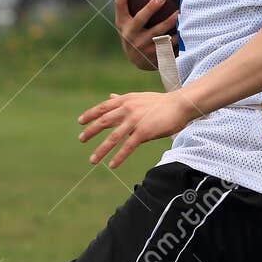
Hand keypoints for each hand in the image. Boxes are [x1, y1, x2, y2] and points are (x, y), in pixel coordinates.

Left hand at [78, 89, 198, 168]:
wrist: (181, 104)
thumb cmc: (162, 102)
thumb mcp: (139, 97)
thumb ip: (123, 99)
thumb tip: (110, 96)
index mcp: (126, 100)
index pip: (103, 107)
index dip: (91, 114)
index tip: (81, 122)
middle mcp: (128, 109)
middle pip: (104, 122)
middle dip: (91, 131)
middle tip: (81, 140)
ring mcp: (135, 121)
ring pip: (113, 137)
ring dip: (101, 150)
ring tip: (93, 160)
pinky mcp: (144, 132)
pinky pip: (128, 146)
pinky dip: (119, 156)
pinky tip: (112, 165)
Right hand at [115, 0, 177, 70]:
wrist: (137, 60)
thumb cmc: (135, 32)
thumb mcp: (128, 22)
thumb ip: (132, 6)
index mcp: (123, 23)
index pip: (120, 6)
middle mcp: (131, 34)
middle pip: (140, 19)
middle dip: (151, 8)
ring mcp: (143, 46)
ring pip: (160, 33)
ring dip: (171, 22)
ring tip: (180, 12)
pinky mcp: (156, 54)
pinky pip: (171, 44)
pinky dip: (179, 37)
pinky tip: (188, 28)